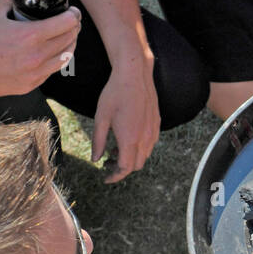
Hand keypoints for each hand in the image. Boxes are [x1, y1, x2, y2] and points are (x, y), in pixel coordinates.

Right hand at [0, 0, 82, 103]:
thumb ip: (10, 3)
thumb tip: (19, 1)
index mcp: (30, 36)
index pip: (67, 23)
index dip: (74, 15)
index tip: (73, 11)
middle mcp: (37, 56)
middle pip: (70, 39)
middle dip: (74, 28)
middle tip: (72, 21)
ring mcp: (35, 74)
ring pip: (66, 57)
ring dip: (70, 45)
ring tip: (66, 36)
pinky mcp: (30, 85)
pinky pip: (52, 71)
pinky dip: (56, 59)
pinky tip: (51, 53)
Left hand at [92, 54, 159, 181]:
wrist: (134, 75)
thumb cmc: (114, 94)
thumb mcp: (101, 118)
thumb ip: (98, 141)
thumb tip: (96, 159)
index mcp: (129, 139)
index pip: (125, 168)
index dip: (115, 176)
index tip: (105, 178)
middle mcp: (145, 137)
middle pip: (137, 165)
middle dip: (122, 168)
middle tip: (107, 161)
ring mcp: (153, 130)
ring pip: (145, 155)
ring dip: (131, 158)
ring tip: (115, 148)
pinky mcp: (157, 123)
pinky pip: (151, 143)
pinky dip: (140, 148)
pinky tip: (128, 137)